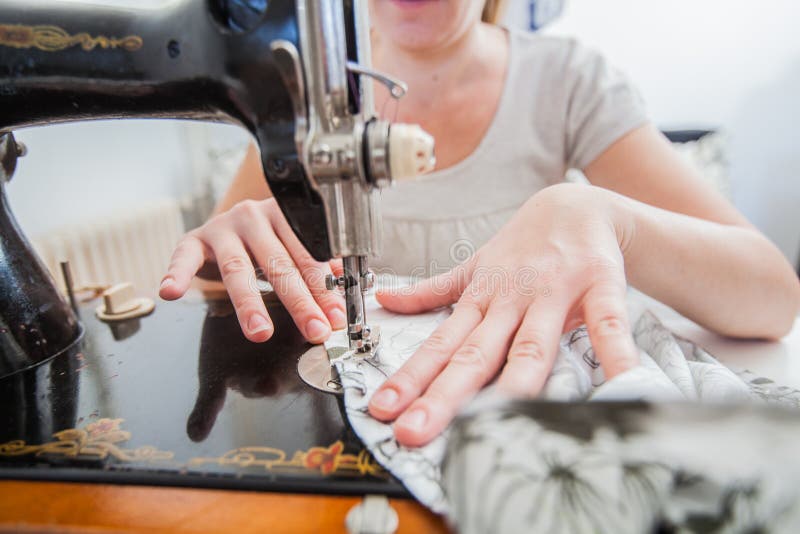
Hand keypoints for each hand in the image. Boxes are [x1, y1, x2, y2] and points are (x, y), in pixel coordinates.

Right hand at [159, 198, 345, 342]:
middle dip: (299, 302)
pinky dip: (177, 274)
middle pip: (279, 264)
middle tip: (313, 329)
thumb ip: (315, 266)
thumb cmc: (265, 240)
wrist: (228, 222)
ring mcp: (223, 227)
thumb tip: (342, 289)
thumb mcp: (291, 246)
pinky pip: (183, 257)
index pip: (307, 257)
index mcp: (285, 217)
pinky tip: (172, 292)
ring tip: (259, 331)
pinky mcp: (194, 238)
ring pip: (238, 267)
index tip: (334, 317)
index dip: (323, 289)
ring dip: (249, 303)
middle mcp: (255, 217)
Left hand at [368, 183, 640, 445]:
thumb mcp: (474, 266)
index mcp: (480, 300)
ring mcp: (553, 293)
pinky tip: (621, 386)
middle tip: (413, 431)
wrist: (576, 205)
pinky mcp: (598, 285)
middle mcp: (510, 300)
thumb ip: (433, 290)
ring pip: (531, 346)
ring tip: (496, 423)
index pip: (439, 345)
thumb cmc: (523, 247)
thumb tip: (385, 299)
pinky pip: (606, 325)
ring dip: (513, 384)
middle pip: (474, 354)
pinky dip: (615, 355)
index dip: (410, 378)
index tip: (382, 409)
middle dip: (442, 395)